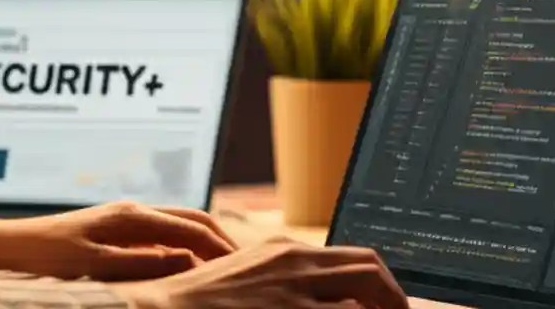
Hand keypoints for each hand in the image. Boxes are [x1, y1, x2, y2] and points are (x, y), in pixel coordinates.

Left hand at [0, 201, 238, 280]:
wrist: (11, 245)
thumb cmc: (48, 255)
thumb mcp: (94, 265)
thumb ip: (142, 263)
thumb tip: (188, 261)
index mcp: (132, 216)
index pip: (191, 227)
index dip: (220, 246)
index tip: (244, 264)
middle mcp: (133, 211)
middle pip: (192, 218)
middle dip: (220, 238)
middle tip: (245, 263)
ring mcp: (126, 219)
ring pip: (179, 224)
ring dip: (204, 240)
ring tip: (226, 263)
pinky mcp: (117, 230)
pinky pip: (162, 234)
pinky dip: (184, 245)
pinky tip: (189, 264)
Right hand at [109, 237, 408, 308]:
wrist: (161, 307)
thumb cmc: (202, 300)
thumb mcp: (252, 276)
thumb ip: (291, 279)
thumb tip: (332, 295)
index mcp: (289, 251)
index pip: (360, 260)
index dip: (386, 287)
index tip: (390, 307)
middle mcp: (295, 265)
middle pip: (370, 272)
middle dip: (394, 300)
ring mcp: (290, 295)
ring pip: (360, 299)